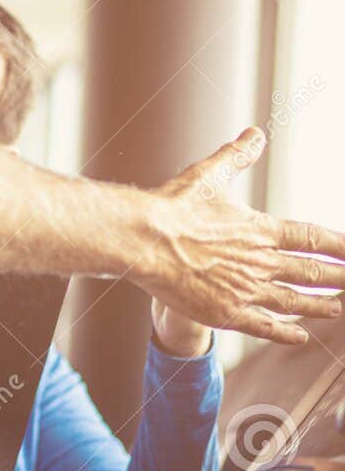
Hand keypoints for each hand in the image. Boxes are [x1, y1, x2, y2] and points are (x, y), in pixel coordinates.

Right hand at [137, 127, 344, 346]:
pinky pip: (264, 326)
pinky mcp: (226, 313)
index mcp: (261, 230)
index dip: (339, 245)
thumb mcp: (209, 175)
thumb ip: (236, 156)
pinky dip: (285, 333)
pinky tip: (301, 336)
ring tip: (340, 308)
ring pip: (294, 302)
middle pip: (312, 272)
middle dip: (340, 277)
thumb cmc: (173, 207)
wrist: (145, 241)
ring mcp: (245, 290)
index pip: (311, 238)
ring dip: (321, 306)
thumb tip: (255, 134)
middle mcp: (260, 262)